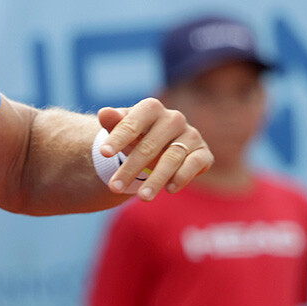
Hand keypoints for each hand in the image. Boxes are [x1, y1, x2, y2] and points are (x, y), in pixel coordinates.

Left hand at [97, 98, 212, 199]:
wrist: (160, 144)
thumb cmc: (135, 135)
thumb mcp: (121, 128)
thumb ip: (112, 122)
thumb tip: (104, 113)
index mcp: (151, 108)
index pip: (131, 125)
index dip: (117, 139)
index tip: (103, 153)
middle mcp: (174, 118)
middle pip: (148, 147)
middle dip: (129, 169)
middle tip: (114, 187)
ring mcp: (191, 135)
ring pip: (170, 159)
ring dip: (155, 180)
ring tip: (141, 197)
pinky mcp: (203, 153)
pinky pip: (193, 164)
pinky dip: (182, 177)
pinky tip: (169, 189)